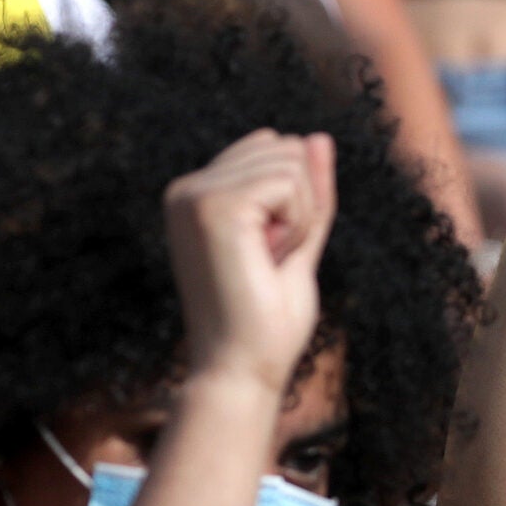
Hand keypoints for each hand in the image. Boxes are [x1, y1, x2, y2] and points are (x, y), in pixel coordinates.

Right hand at [165, 129, 332, 392]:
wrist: (241, 369)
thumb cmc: (267, 320)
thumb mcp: (299, 243)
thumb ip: (309, 191)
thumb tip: (318, 137)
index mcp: (198, 194)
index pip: (274, 148)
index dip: (296, 204)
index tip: (268, 255)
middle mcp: (187, 187)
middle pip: (286, 147)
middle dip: (301, 207)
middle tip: (269, 261)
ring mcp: (195, 193)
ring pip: (291, 161)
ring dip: (299, 218)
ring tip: (265, 262)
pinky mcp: (214, 203)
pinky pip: (290, 181)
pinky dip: (296, 225)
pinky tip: (266, 259)